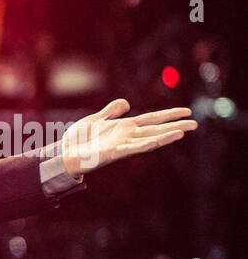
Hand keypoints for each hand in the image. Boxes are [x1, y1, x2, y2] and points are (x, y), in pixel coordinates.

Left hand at [60, 99, 197, 177]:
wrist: (62, 155)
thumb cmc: (77, 140)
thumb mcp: (95, 120)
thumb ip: (111, 112)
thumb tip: (126, 103)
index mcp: (124, 127)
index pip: (151, 119)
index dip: (168, 115)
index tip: (186, 112)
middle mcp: (126, 136)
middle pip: (155, 129)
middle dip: (175, 126)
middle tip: (196, 123)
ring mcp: (121, 145)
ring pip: (148, 139)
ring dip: (165, 136)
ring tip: (183, 131)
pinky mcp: (114, 153)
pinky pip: (133, 148)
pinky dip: (147, 144)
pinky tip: (159, 141)